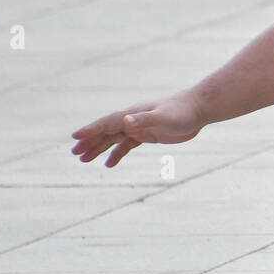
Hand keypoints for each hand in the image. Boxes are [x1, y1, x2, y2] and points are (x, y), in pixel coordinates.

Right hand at [70, 91, 206, 167]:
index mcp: (132, 114)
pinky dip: (116, 154)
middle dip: (90, 142)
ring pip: (113, 139)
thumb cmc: (182, 111)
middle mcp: (132, 120)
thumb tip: (125, 120)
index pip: (107, 123)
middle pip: (106, 132)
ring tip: (83, 159)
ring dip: (98, 148)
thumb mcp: (163, 117)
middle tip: (74, 153)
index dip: (91, 130)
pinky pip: (127, 145)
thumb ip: (144, 119)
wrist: (199, 109)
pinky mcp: (148, 135)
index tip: (75, 138)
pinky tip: (108, 164)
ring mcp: (139, 127)